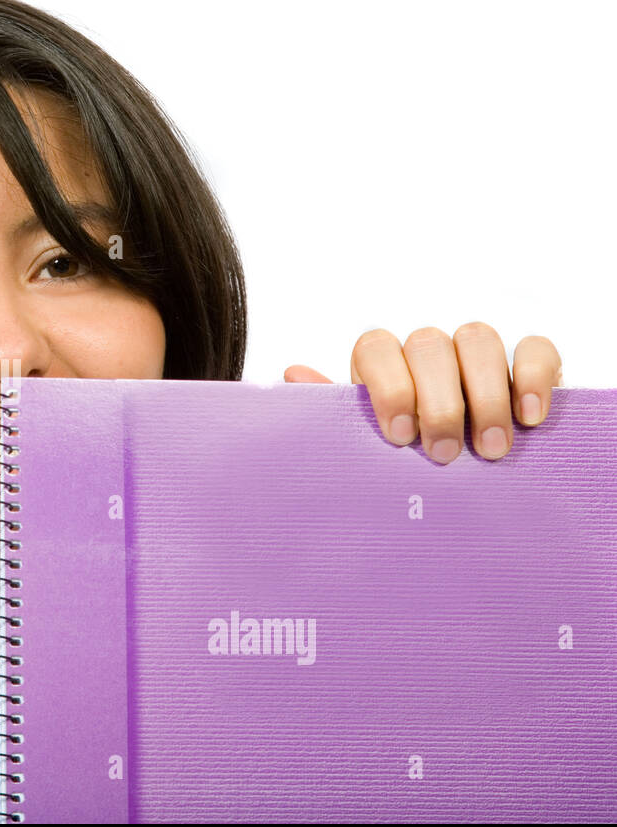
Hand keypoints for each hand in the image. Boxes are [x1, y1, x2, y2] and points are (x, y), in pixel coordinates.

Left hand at [283, 323, 561, 463]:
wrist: (460, 487)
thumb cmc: (403, 463)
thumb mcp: (366, 449)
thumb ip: (336, 415)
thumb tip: (292, 374)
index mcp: (383, 367)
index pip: (375, 347)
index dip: (387, 387)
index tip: (399, 437)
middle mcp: (426, 353)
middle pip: (427, 345)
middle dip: (438, 403)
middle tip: (444, 456)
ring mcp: (475, 354)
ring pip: (477, 339)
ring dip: (484, 396)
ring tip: (488, 451)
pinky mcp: (526, 363)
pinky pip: (534, 348)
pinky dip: (532, 378)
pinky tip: (528, 419)